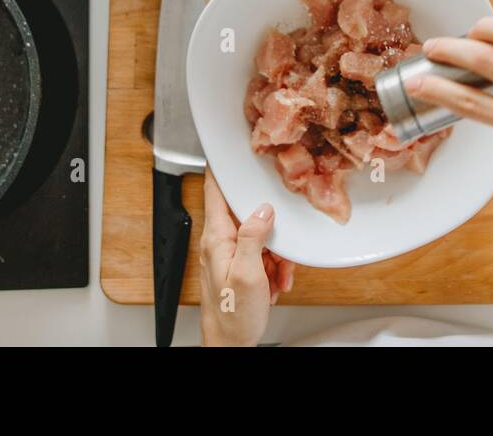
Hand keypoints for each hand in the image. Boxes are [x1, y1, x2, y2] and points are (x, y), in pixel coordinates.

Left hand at [198, 169, 294, 346]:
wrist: (229, 345)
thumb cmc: (232, 317)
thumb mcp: (248, 274)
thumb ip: (253, 237)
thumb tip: (262, 209)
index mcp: (217, 237)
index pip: (214, 190)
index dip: (220, 167)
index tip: (228, 147)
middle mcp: (220, 241)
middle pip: (247, 213)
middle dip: (271, 228)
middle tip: (278, 250)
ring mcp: (229, 254)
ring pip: (260, 235)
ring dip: (276, 254)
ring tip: (276, 275)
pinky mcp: (240, 266)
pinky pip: (263, 254)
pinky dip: (274, 267)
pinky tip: (274, 282)